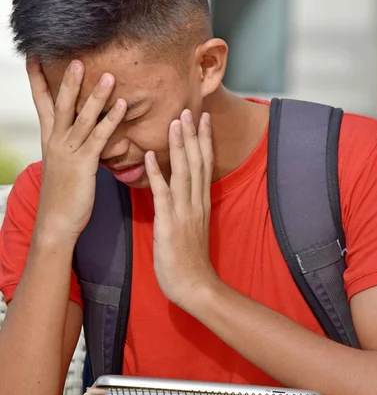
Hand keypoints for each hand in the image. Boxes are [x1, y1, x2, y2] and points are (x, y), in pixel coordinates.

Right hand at [27, 57, 126, 241]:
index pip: (42, 103)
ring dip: (96, 95)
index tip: (35, 57)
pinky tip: (122, 106)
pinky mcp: (83, 164)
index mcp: (50, 139)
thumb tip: (83, 133)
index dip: (38, 80)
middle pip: (61, 104)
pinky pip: (99, 137)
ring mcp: (69, 152)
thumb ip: (71, 145)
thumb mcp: (62, 164)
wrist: (56, 222)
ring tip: (108, 75)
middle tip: (77, 57)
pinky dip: (111, 120)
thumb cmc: (63, 195)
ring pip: (82, 117)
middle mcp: (56, 141)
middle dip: (69, 80)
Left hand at [145, 109, 217, 306]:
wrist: (196, 286)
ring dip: (179, 146)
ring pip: (184, 172)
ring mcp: (184, 212)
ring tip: (175, 122)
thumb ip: (190, 206)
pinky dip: (158, 173)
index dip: (204, 140)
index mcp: (202, 202)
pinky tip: (152, 155)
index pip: (206, 164)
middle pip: (197, 162)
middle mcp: (196, 202)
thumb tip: (184, 190)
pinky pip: (163, 194)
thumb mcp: (194, 227)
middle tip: (189, 109)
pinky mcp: (170, 224)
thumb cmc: (191, 260)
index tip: (203, 118)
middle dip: (193, 135)